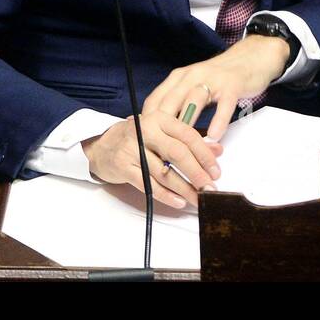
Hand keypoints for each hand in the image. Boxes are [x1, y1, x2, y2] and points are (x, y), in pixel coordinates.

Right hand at [81, 112, 223, 211]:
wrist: (102, 147)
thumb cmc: (137, 139)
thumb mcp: (163, 133)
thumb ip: (190, 140)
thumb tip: (218, 150)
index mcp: (159, 119)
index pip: (187, 135)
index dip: (204, 154)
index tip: (216, 171)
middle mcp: (145, 131)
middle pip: (177, 153)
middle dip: (197, 173)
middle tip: (210, 188)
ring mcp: (132, 149)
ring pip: (164, 172)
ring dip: (184, 188)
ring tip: (197, 198)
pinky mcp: (123, 166)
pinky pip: (149, 185)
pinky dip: (166, 195)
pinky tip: (179, 201)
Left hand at [143, 35, 290, 141]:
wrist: (250, 58)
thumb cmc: (218, 78)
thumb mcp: (193, 87)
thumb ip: (178, 104)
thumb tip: (158, 129)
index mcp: (178, 78)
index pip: (155, 101)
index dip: (146, 123)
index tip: (143, 143)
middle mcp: (191, 76)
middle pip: (170, 103)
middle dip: (162, 128)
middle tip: (158, 153)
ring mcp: (212, 79)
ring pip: (194, 103)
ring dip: (188, 127)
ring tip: (183, 150)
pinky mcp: (232, 85)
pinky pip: (223, 105)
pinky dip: (218, 121)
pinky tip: (214, 137)